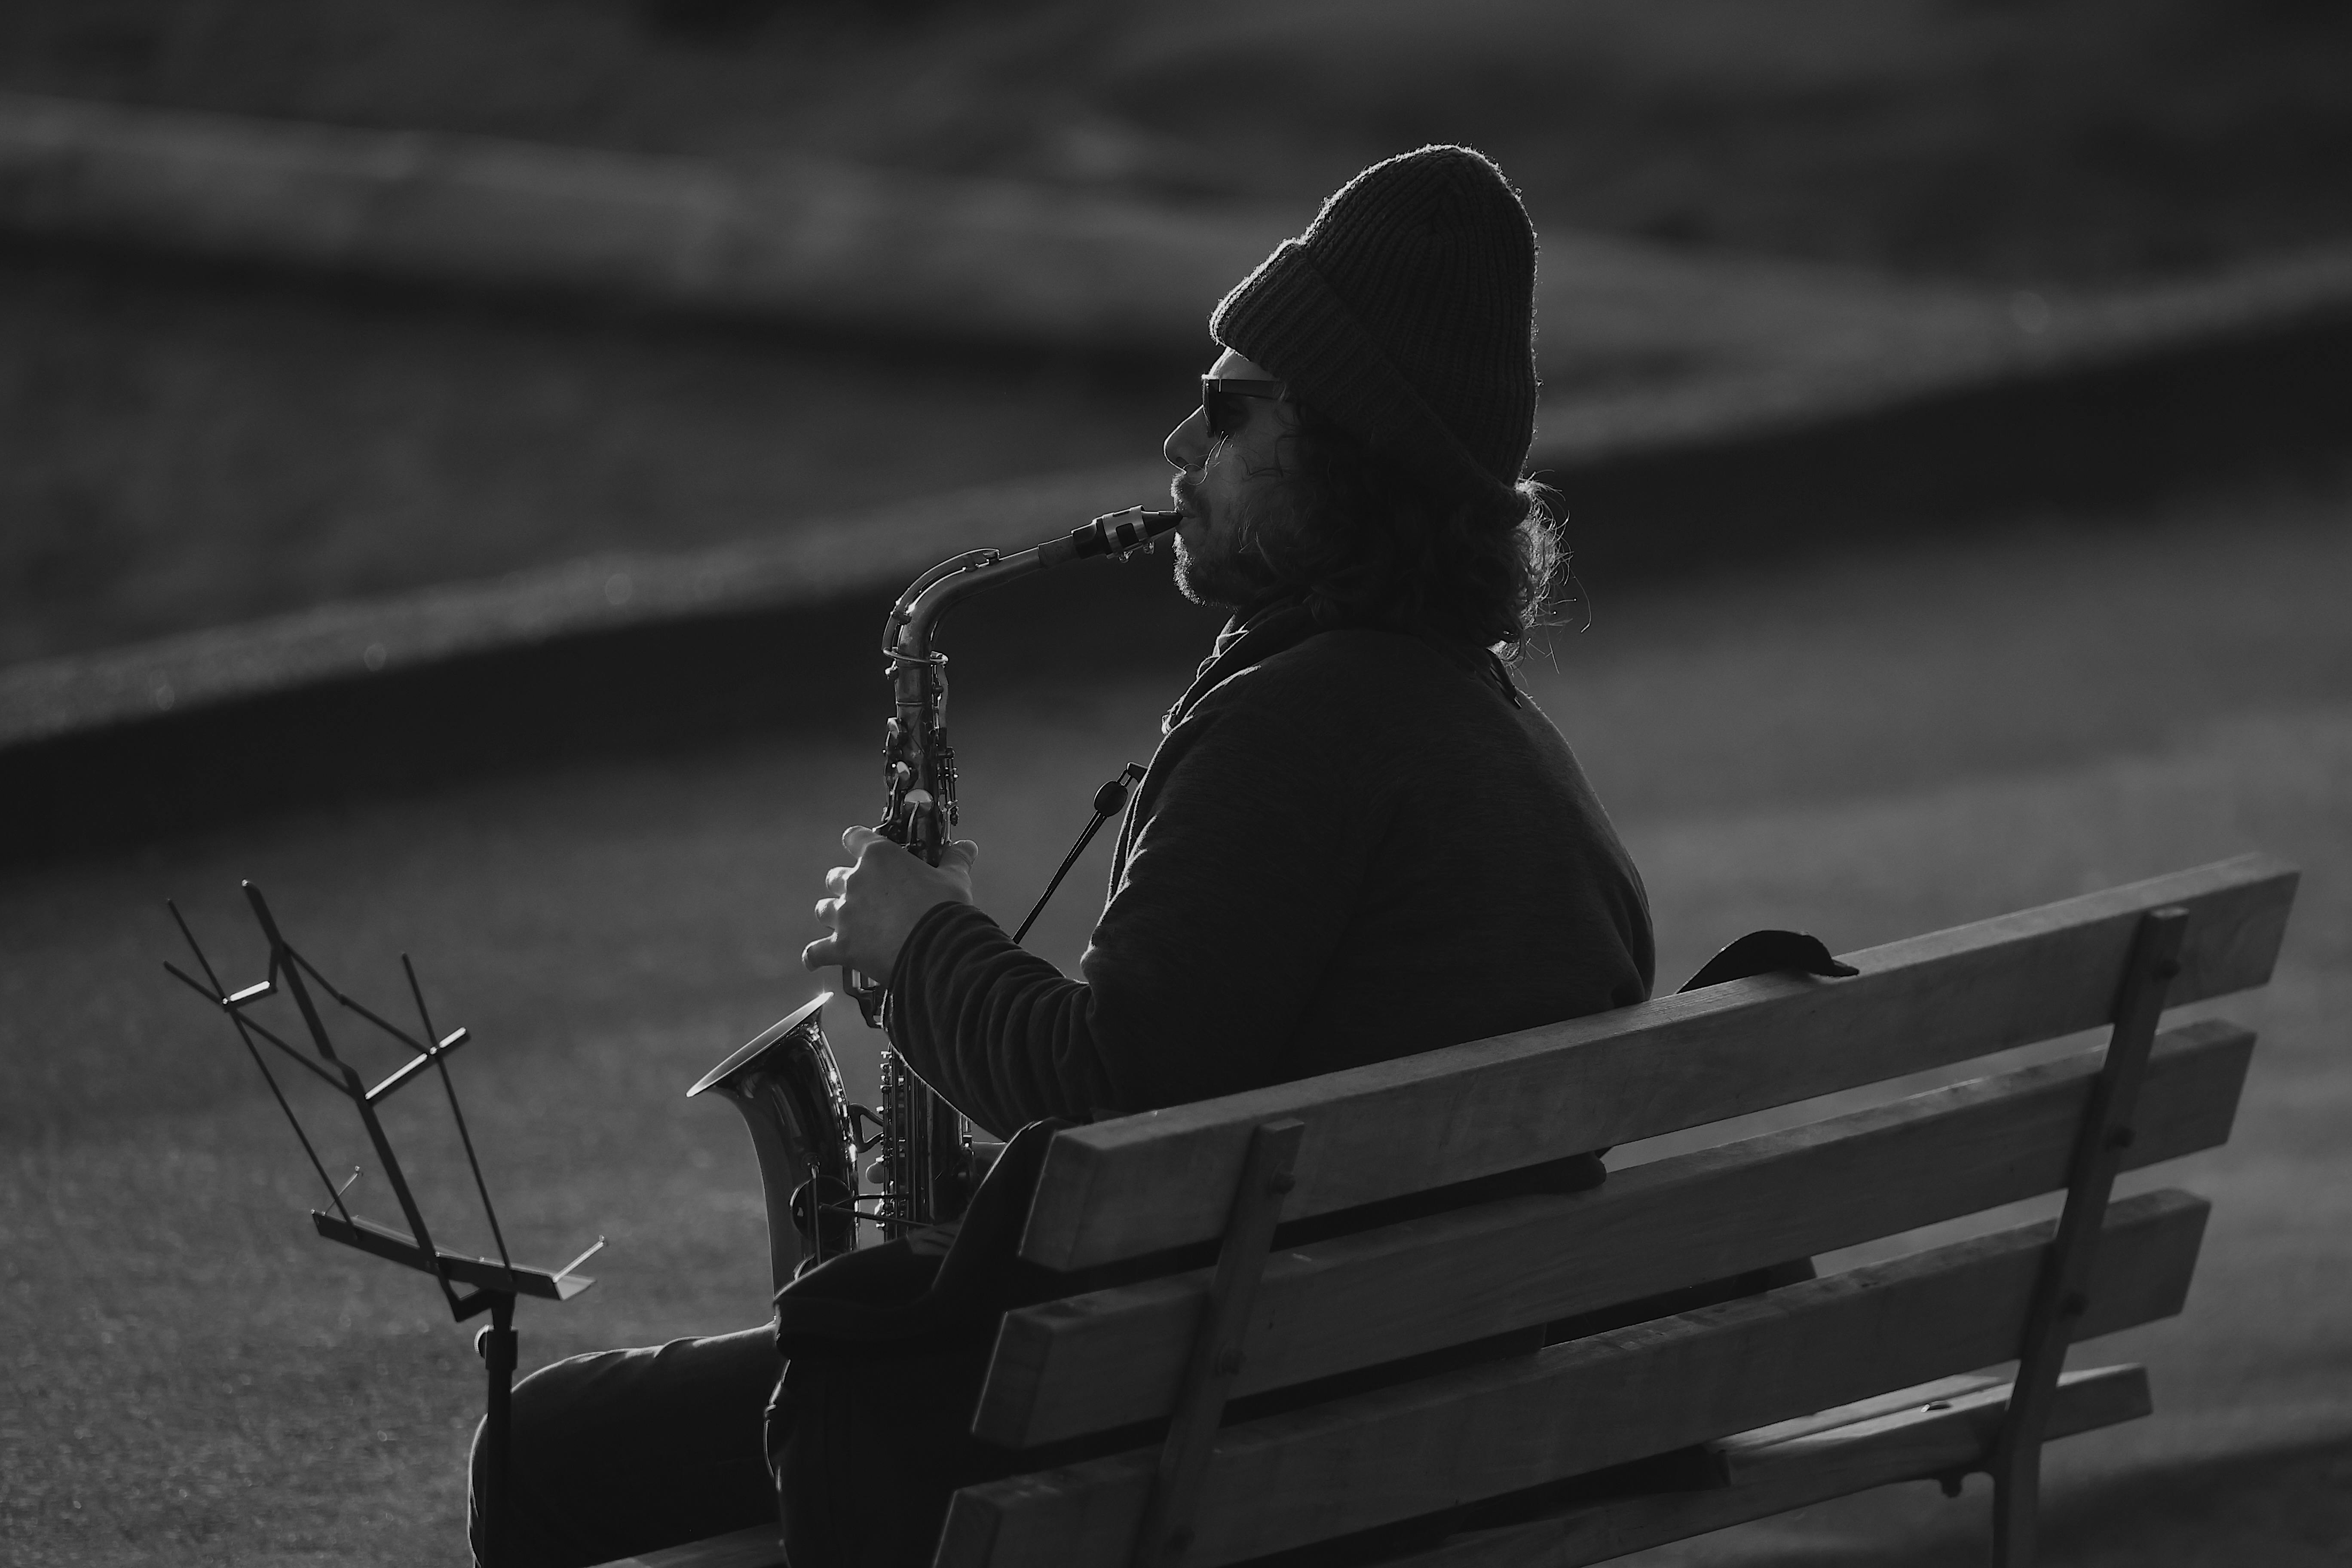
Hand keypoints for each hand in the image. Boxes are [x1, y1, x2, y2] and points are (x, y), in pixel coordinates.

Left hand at [801, 826, 976, 982]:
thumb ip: (955, 860)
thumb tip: (967, 847)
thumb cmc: (945, 911)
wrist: (939, 950)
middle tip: (865, 895)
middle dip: (847, 884)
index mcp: (879, 858)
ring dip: (833, 914)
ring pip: (824, 909)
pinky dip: (815, 955)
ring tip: (847, 923)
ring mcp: (845, 915)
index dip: (858, 842)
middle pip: (836, 877)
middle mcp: (855, 882)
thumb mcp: (954, 880)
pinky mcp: (842, 947)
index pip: (854, 838)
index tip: (863, 848)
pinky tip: (814, 959)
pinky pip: (816, 951)